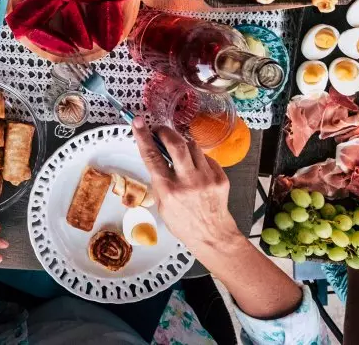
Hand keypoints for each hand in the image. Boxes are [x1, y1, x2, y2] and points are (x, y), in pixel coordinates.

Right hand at [131, 117, 242, 257]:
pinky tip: (196, 169)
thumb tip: (157, 157)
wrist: (212, 235)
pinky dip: (198, 159)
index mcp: (168, 189)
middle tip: (159, 130)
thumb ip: (160, 180)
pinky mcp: (220, 177)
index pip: (152, 156)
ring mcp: (206, 178)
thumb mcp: (162, 204)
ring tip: (179, 152)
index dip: (143, 136)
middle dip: (165, 131)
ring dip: (182, 145)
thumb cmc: (183, 223)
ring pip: (193, 146)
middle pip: (176, 144)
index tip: (138, 122)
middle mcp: (187, 181)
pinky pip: (206, 158)